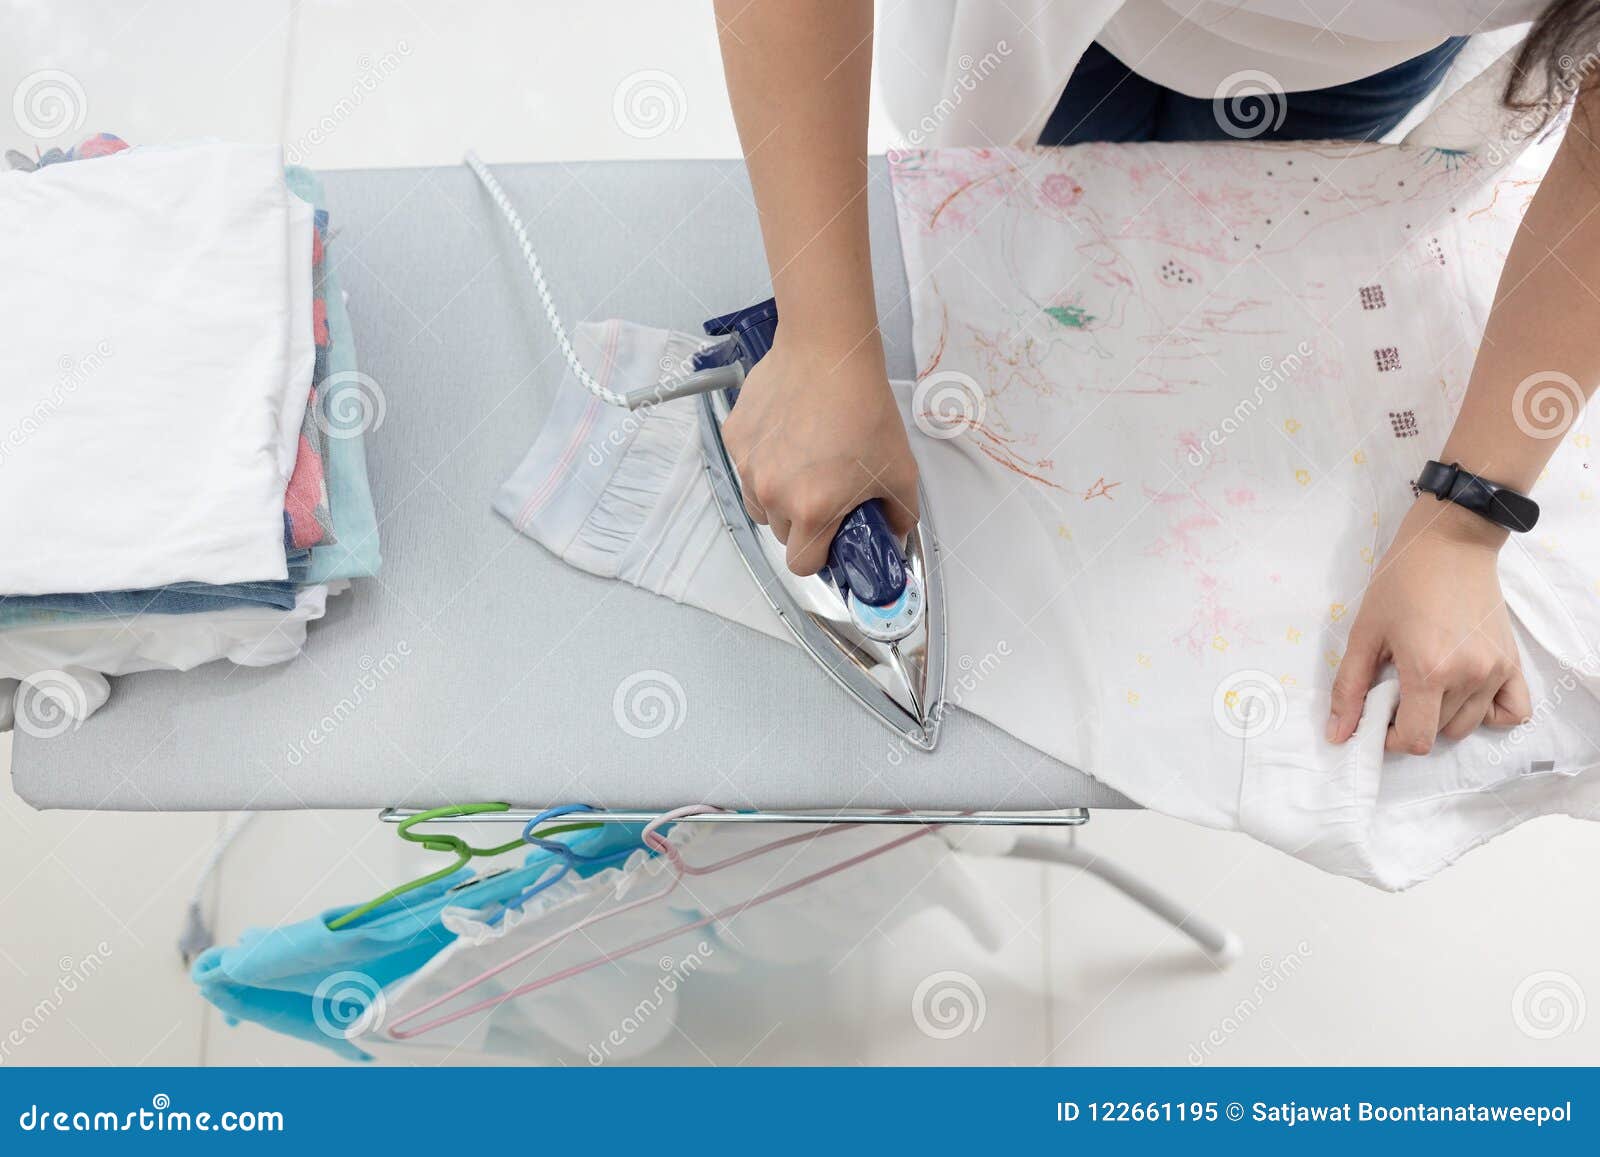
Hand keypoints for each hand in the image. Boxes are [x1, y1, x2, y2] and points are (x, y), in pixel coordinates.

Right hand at [720, 336, 918, 575]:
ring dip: (778, 496)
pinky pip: (747, 466)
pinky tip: (789, 435)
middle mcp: (773, 492)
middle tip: (825, 492)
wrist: (829, 352)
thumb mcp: (901, 470)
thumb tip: (893, 533)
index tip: (829, 542)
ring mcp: (749, 465)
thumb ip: (900, 514)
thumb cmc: (862, 406)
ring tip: (804, 464)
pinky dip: (764, 459)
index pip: (802, 564)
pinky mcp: (736, 438)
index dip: (820, 556)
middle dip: (802, 522)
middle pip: (781, 533)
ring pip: (759, 503)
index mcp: (813, 509)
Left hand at [1327, 498, 1531, 753]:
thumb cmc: (1401, 582)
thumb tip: (1338, 735)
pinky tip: (1465, 693)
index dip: (1389, 738)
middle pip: (1440, 733)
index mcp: (1429, 671)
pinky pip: (1514, 712)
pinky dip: (1490, 714)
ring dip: (1442, 717)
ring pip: (1469, 725)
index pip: (1416, 740)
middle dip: (1411, 723)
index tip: (1377, 717)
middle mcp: (1469, 677)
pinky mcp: (1513, 661)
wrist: (1450, 542)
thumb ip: (1349, 687)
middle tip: (1396, 691)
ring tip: (1425, 684)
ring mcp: (1496, 670)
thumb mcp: (1364, 633)